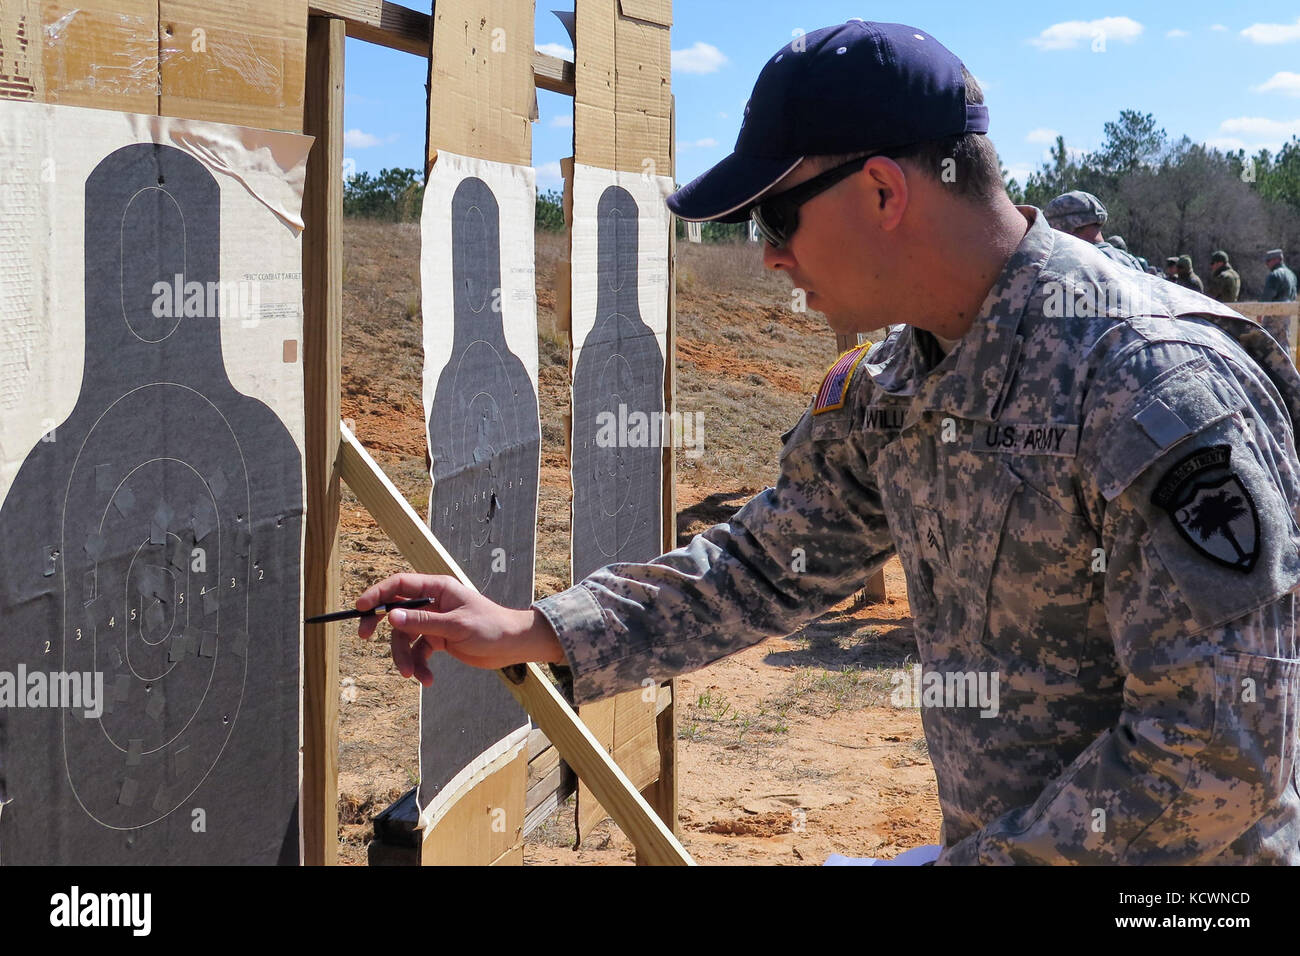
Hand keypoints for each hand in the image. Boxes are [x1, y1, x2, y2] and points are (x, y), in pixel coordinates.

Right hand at [355, 573, 565, 685]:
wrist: (513, 646)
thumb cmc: (491, 627)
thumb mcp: (456, 625)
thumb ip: (423, 621)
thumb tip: (391, 616)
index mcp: (438, 588)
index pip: (400, 584)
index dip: (378, 593)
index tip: (360, 608)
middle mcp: (433, 602)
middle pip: (396, 610)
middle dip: (380, 625)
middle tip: (364, 637)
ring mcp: (434, 622)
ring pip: (405, 637)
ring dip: (405, 657)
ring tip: (412, 675)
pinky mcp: (438, 640)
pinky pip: (418, 653)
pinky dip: (419, 666)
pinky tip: (428, 679)